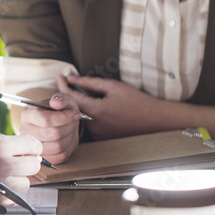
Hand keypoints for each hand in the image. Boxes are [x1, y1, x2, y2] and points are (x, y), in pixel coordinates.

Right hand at [0, 131, 43, 191]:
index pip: (33, 145)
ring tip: (7, 172)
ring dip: (20, 178)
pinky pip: (13, 198)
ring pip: (26, 184)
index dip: (32, 146)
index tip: (27, 147)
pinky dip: (10, 193)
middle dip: (29, 161)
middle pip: (34, 165)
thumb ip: (0, 139)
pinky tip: (0, 184)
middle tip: (20, 159)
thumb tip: (20, 144)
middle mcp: (1, 164)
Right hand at [15, 81, 83, 163]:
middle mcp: (26, 131)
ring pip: (57, 147)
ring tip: (71, 129)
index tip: (76, 114)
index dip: (64, 117)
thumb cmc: (59, 110)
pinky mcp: (42, 158)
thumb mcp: (62, 100)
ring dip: (69, 137)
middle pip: (53, 134)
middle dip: (69, 127)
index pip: (45, 119)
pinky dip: (68, 147)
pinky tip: (68, 138)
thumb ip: (61, 99)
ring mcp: (32, 146)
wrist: (57, 123)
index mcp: (28, 114)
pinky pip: (60, 157)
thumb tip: (55, 102)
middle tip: (74, 120)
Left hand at [59, 74, 179, 139]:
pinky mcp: (101, 139)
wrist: (154, 120)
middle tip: (68, 82)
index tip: (60, 76)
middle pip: (72, 108)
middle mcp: (94, 126)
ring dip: (78, 104)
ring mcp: (97, 135)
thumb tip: (71, 79)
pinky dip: (87, 114)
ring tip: (81, 92)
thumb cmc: (136, 100)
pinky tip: (94, 105)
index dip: (62, 85)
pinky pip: (88, 124)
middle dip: (68, 94)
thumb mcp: (113, 86)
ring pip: (79, 116)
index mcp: (96, 111)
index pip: (70, 97)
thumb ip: (89, 83)